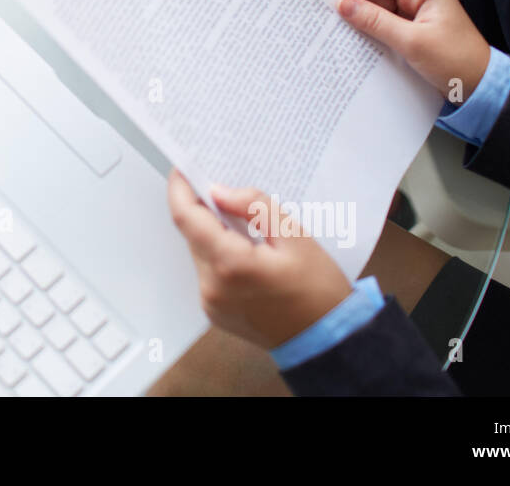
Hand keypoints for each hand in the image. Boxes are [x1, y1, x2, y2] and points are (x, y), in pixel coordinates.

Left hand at [167, 171, 351, 348]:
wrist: (329, 342)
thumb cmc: (319, 292)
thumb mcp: (296, 237)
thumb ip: (255, 207)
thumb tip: (219, 191)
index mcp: (229, 265)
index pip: (186, 217)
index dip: (180, 188)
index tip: (182, 168)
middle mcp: (212, 287)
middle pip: (192, 234)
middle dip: (201, 207)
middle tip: (221, 185)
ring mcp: (211, 303)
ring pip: (199, 252)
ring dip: (212, 231)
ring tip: (239, 217)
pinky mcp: (216, 311)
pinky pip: (208, 271)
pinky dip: (219, 253)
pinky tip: (243, 245)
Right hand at [336, 0, 490, 103]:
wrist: (480, 88)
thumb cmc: (459, 61)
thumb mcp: (413, 41)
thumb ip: (375, 21)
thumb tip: (345, 4)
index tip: (332, 5)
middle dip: (353, 6)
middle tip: (333, 22)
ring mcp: (413, 13)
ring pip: (376, 9)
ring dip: (361, 22)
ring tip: (345, 35)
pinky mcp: (410, 29)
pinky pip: (382, 25)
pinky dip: (370, 33)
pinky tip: (360, 44)